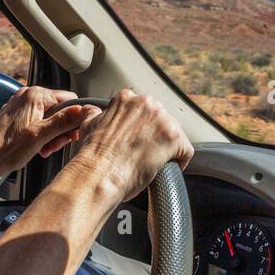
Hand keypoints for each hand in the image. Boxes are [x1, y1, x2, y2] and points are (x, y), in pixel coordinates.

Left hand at [0, 87, 100, 183]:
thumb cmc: (9, 149)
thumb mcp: (41, 136)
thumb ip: (63, 121)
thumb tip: (84, 110)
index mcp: (35, 95)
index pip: (69, 99)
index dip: (74, 118)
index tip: (72, 135)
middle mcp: (28, 95)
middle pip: (59, 109)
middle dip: (61, 129)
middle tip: (55, 145)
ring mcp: (22, 104)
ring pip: (50, 116)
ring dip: (52, 133)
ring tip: (45, 148)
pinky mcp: (18, 114)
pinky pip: (38, 119)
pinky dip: (42, 132)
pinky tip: (39, 146)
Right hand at [71, 89, 193, 201]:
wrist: (98, 175)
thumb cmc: (93, 157)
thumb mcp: (88, 126)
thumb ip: (94, 115)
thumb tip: (92, 111)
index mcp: (127, 99)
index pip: (144, 111)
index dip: (142, 129)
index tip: (138, 140)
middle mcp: (146, 103)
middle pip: (161, 120)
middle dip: (156, 137)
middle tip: (145, 153)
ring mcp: (162, 119)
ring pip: (175, 134)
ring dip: (168, 148)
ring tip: (155, 163)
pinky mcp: (174, 137)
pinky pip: (186, 150)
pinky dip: (180, 161)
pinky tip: (167, 168)